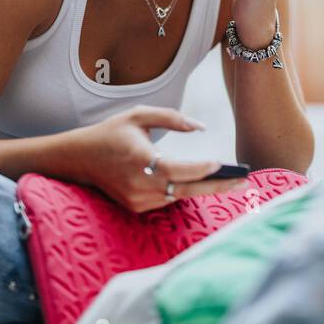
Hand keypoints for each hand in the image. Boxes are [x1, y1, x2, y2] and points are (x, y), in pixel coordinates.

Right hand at [70, 106, 247, 212]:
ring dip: (204, 189)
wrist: (79, 159)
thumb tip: (201, 127)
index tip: (223, 164)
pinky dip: (184, 191)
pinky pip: (168, 200)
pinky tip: (205, 184)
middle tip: (244, 181)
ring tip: (232, 182)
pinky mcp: (136, 207)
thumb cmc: (112, 133)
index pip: (178, 170)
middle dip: (217, 186)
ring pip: (180, 196)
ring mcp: (137, 199)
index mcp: (140, 160)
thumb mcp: (139, 115)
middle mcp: (139, 184)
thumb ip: (172, 118)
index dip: (202, 169)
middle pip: (187, 189)